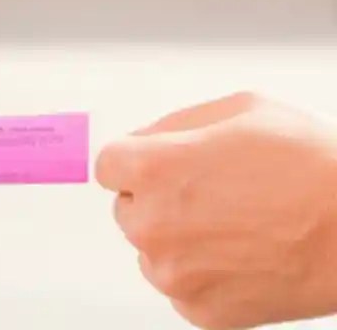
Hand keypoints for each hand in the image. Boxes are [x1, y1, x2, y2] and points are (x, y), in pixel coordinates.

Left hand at [96, 93, 336, 328]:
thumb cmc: (313, 166)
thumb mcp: (240, 111)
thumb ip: (175, 125)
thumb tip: (143, 140)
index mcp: (154, 169)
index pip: (108, 166)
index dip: (138, 162)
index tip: (161, 166)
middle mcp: (153, 223)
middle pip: (128, 208)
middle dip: (159, 199)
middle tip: (214, 194)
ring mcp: (174, 273)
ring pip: (154, 251)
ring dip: (179, 240)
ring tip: (238, 225)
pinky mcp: (200, 310)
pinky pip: (182, 288)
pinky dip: (204, 275)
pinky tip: (244, 255)